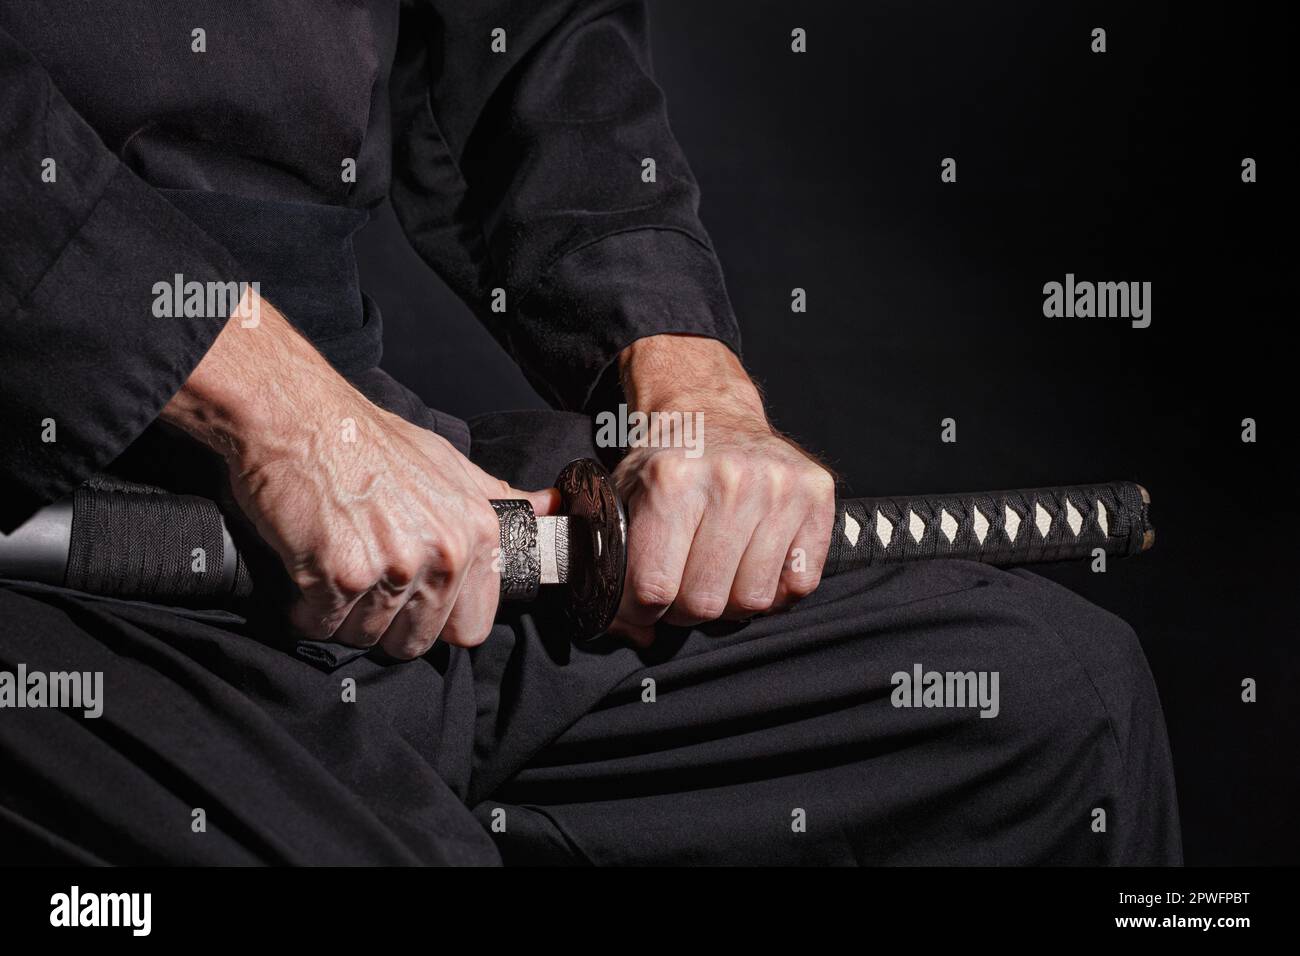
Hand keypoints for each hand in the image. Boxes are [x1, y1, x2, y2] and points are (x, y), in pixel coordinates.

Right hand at [163, 291, 553, 658]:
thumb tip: (550, 508)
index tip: (414, 600)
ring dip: (343, 615)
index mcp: (476, 534)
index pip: (472, 628)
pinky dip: (305, 608)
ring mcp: (393, 567)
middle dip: (387, 625)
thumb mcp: (448, 464)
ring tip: (334, 565)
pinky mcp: (340, 575)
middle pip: (418, 642)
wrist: (298, 416)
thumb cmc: (369, 440)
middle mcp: (443, 554)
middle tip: (364, 581)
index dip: (437, 620)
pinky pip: (320, 625)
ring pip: (367, 638)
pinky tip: (307, 568)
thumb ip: (496, 499)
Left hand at [609, 336, 835, 644]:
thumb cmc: (664, 466)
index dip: (642, 611)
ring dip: (731, 603)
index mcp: (671, 479)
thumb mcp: (620, 496)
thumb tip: (626, 621)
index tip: (644, 604)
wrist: (711, 414)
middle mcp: (730, 480)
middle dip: (685, 610)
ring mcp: (779, 486)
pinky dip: (776, 591)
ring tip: (717, 577)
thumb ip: (604, 553)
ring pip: (754, 600)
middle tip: (681, 589)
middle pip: (705, 602)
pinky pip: (800, 584)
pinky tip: (754, 566)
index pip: (654, 588)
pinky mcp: (816, 494)